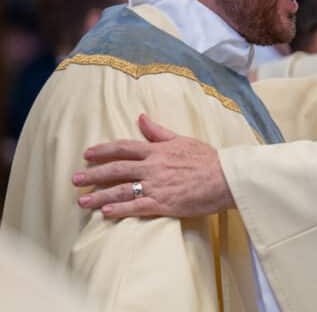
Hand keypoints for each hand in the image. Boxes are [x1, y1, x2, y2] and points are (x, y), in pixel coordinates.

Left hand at [73, 114, 234, 217]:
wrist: (226, 178)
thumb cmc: (208, 159)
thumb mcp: (183, 140)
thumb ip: (159, 132)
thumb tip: (142, 118)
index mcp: (157, 150)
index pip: (124, 148)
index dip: (103, 151)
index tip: (87, 154)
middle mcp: (152, 167)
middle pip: (116, 170)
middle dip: (92, 175)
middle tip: (75, 179)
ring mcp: (156, 186)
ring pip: (121, 190)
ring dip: (99, 196)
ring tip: (82, 201)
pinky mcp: (163, 204)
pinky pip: (135, 207)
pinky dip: (119, 210)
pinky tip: (105, 213)